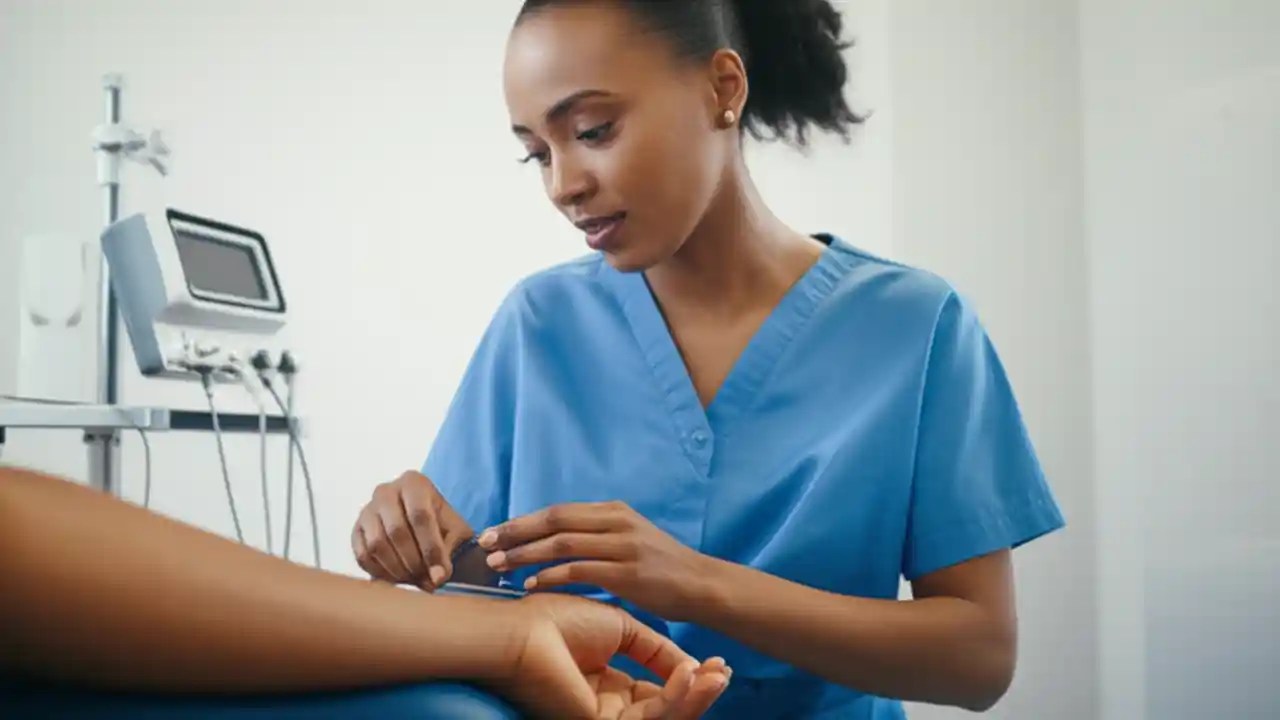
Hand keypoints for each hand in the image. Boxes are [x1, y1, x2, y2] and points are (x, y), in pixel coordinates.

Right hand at [351, 470, 472, 590]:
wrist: (423, 530)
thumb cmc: (442, 528)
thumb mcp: (455, 532)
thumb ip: (450, 551)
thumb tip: (438, 577)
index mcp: (414, 483)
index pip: (420, 515)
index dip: (431, 549)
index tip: (440, 575)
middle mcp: (386, 491)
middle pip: (396, 531)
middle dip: (414, 562)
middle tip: (429, 581)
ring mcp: (367, 510)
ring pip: (377, 545)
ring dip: (398, 570)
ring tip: (416, 580)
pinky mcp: (356, 531)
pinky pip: (363, 556)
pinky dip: (382, 573)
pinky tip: (399, 579)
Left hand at [478, 501, 716, 619]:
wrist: (700, 584)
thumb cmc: (660, 567)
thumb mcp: (628, 539)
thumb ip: (594, 536)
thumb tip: (551, 542)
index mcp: (612, 511)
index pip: (557, 510)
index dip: (522, 520)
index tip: (493, 531)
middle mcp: (616, 522)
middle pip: (554, 520)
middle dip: (515, 532)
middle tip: (485, 544)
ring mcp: (623, 546)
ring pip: (562, 544)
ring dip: (526, 554)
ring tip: (499, 565)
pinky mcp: (628, 573)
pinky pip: (580, 571)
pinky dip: (551, 577)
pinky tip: (530, 585)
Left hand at [497, 593, 729, 718]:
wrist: (523, 632)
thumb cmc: (557, 622)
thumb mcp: (619, 628)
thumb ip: (653, 648)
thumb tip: (689, 665)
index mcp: (605, 687)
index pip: (656, 693)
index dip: (687, 680)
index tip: (714, 663)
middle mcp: (606, 708)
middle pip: (665, 710)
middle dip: (699, 693)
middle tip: (724, 673)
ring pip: (663, 718)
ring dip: (696, 698)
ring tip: (720, 677)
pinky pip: (651, 718)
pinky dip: (677, 698)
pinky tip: (693, 676)